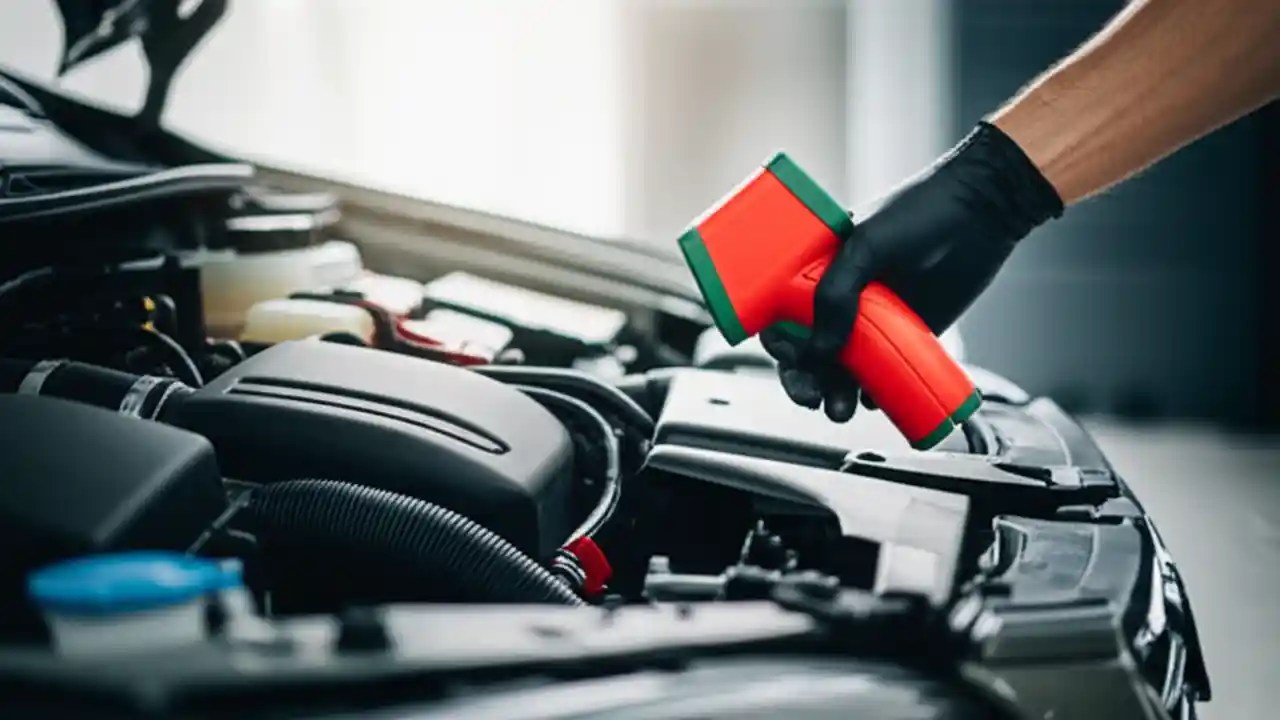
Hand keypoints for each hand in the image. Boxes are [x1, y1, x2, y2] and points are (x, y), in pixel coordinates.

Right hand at [761, 121, 1062, 421]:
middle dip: (803, 380)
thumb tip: (820, 353)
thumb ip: (836, 295)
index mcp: (818, 270)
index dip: (779, 344)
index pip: (782, 315)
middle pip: (807, 351)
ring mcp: (873, 320)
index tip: (789, 360)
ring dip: (833, 394)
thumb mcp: (865, 247)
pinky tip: (872, 400)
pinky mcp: (906, 336)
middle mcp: (841, 299)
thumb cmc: (919, 213)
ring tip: (840, 410)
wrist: (982, 215)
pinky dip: (872, 394)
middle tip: (811, 398)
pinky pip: (881, 374)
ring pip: (841, 369)